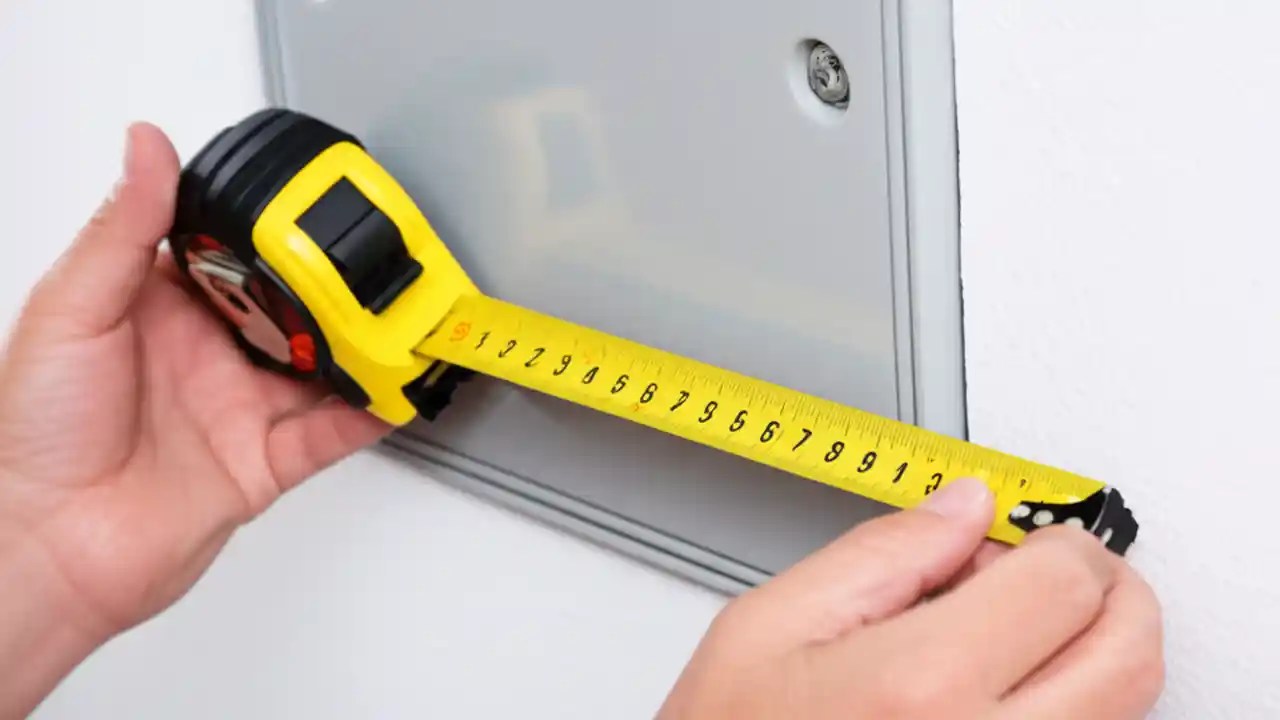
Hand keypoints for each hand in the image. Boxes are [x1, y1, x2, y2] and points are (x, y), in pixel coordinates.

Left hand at [0, 123, 388, 715]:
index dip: (274, 230)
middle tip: (372, 259)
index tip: (313, 204)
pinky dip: (370, 413)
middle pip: (292, 308)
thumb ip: (122, 230)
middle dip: (334, 286)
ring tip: (399, 315)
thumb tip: (147, 146)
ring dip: (361, 345)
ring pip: (322, 368)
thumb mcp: (71, 309)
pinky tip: (395, 387)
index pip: (234, 254)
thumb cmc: (34, 433)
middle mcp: (207, 355)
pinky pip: (332, 433)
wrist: (48, 547)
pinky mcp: (264, 463)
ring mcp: (240, 408)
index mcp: (160, 309)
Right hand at [658, 478, 1163, 718]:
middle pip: (1130, 651)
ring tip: (1006, 632)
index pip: (1065, 582)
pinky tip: (1000, 685)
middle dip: (1104, 589)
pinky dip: (1073, 700)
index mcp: (920, 688)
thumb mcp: (767, 627)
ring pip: (1126, 704)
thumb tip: (961, 508)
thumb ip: (879, 554)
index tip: (1016, 538)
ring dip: (1089, 647)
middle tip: (1047, 571)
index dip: (1052, 539)